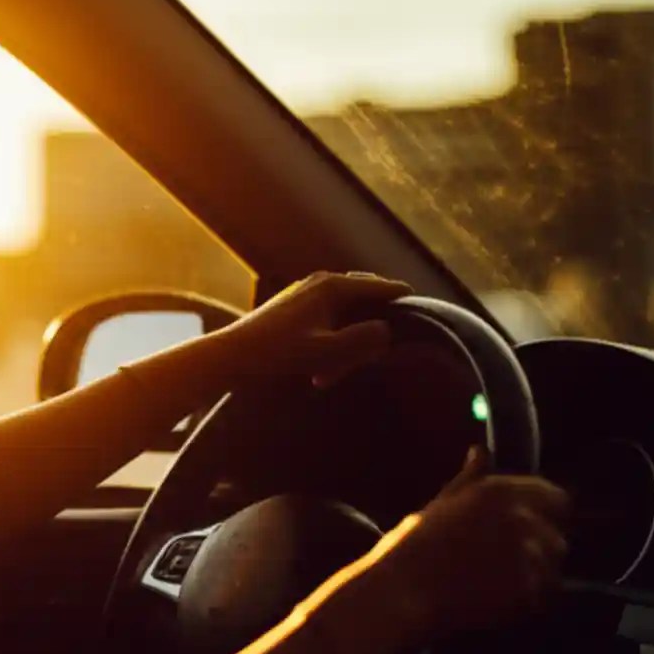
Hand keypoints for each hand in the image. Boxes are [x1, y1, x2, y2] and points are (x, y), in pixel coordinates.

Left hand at [219, 271, 411, 387]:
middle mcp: (321, 282)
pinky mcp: (293, 308)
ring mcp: (305, 293)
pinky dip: (332, 339)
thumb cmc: (279, 354)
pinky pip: (326, 318)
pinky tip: (322, 370)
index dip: (400, 298)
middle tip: (390, 335)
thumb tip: (387, 330)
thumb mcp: (326, 352)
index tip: (421, 306)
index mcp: (333, 287)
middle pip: (363, 295)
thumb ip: (362, 339)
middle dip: (374, 318)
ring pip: (343, 310)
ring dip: (349, 337)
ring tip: (344, 366)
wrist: (232, 356)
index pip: (379, 287)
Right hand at [374, 447, 570, 639]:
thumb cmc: (414, 545)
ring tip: (499, 584)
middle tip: (506, 563)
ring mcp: (528, 557)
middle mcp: (523, 519)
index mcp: (501, 491)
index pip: (558, 499)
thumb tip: (480, 451)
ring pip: (551, 570)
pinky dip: (525, 602)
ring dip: (534, 577)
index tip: (530, 527)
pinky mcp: (528, 591)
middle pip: (557, 538)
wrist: (403, 592)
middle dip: (539, 550)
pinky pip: (541, 598)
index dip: (547, 514)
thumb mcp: (442, 503)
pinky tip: (495, 600)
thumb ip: (470, 478)